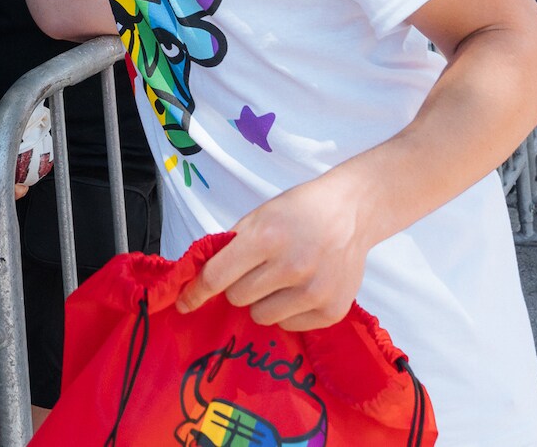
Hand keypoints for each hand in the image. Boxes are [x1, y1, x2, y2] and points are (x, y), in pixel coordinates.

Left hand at [177, 176, 370, 330]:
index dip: (196, 292)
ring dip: (264, 301)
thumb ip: (230, 246)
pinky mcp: (332, 310)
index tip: (185, 303)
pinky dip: (289, 312)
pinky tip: (303, 288)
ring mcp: (315, 291)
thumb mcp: (260, 215)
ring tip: (284, 279)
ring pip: (261, 316)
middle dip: (240, 285)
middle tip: (260, 268)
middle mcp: (292, 266)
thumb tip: (199, 279)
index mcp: (268, 237)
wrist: (351, 211)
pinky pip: (289, 326)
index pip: (218, 276)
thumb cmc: (299, 211)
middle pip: (237, 298)